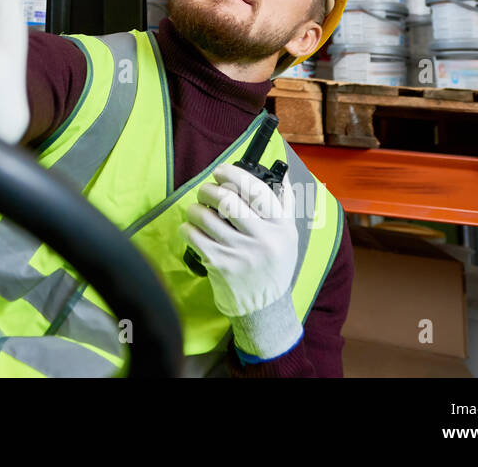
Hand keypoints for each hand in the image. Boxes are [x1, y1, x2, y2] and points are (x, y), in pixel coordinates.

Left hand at [179, 164, 298, 316]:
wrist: (263, 307)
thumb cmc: (273, 265)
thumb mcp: (289, 236)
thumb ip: (285, 204)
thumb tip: (283, 174)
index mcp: (281, 227)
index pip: (257, 190)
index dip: (234, 174)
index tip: (221, 171)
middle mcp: (262, 239)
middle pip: (227, 200)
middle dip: (209, 190)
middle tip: (206, 191)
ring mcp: (239, 253)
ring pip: (205, 216)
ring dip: (195, 208)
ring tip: (198, 210)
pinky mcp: (219, 265)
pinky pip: (193, 235)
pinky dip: (188, 227)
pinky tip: (192, 229)